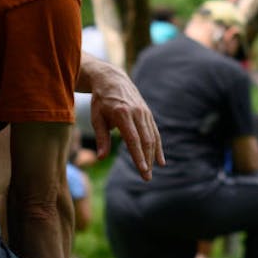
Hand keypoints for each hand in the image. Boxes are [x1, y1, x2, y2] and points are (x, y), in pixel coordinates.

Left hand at [79, 54, 164, 178]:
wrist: (112, 79)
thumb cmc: (101, 101)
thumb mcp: (96, 118)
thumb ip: (101, 138)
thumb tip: (101, 157)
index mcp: (122, 113)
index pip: (133, 139)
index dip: (139, 156)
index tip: (143, 170)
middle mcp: (137, 112)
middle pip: (145, 140)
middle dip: (147, 161)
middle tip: (146, 178)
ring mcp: (144, 112)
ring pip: (152, 137)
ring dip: (153, 156)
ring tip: (151, 172)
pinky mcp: (148, 113)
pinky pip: (155, 132)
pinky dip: (158, 147)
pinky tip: (160, 161)